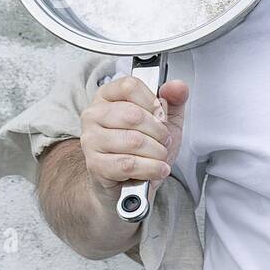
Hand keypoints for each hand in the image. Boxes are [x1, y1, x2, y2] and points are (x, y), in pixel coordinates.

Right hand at [80, 75, 189, 206]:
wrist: (130, 183)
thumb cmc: (144, 148)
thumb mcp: (164, 121)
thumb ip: (174, 100)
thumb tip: (177, 86)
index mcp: (108, 96)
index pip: (130, 86)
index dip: (153, 102)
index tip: (160, 116)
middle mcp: (94, 115)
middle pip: (134, 115)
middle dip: (159, 132)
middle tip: (163, 141)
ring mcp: (91, 140)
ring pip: (134, 141)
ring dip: (157, 152)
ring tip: (159, 156)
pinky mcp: (95, 165)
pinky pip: (129, 164)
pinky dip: (151, 168)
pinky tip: (157, 169)